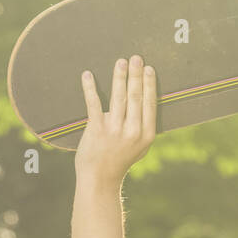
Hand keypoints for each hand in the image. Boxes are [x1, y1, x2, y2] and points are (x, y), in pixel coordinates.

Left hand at [75, 55, 156, 185]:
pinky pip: (94, 104)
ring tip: (120, 62)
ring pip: (118, 98)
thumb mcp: (140, 147)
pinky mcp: (96, 130)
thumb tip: (146, 100)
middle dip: (136, 75)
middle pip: (135, 97)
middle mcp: (132, 131)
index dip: (149, 84)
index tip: (148, 68)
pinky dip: (90, 88)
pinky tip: (88, 75)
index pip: (149, 103)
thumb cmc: (120, 160)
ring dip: (119, 77)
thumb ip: (143, 126)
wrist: (100, 179)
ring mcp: (114, 130)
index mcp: (146, 134)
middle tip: (136, 58)